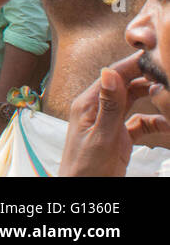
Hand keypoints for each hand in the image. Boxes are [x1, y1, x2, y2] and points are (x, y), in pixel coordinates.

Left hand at [59, 51, 169, 175]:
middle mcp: (97, 109)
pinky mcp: (118, 137)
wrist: (83, 190)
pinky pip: (138, 123)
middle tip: (167, 75)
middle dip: (146, 78)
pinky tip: (164, 124)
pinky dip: (152, 122)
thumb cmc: (86, 167)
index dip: (132, 64)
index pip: (112, 76)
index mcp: (87, 104)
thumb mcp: (101, 136)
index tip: (153, 54)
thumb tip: (109, 71)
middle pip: (124, 86)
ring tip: (168, 95)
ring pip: (133, 102)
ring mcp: (108, 122)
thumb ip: (108, 106)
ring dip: (150, 98)